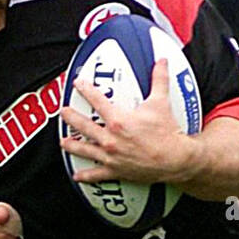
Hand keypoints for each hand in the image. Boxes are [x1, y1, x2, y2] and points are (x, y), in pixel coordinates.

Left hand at [58, 59, 198, 185]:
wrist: (175, 159)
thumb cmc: (167, 134)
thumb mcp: (161, 103)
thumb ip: (159, 80)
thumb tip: (161, 62)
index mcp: (118, 120)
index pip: (97, 101)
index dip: (85, 90)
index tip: (78, 84)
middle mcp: (110, 138)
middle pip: (84, 125)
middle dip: (71, 117)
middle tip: (64, 112)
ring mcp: (110, 156)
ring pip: (84, 149)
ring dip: (71, 145)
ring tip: (63, 142)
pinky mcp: (115, 170)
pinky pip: (97, 174)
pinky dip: (86, 176)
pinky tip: (77, 175)